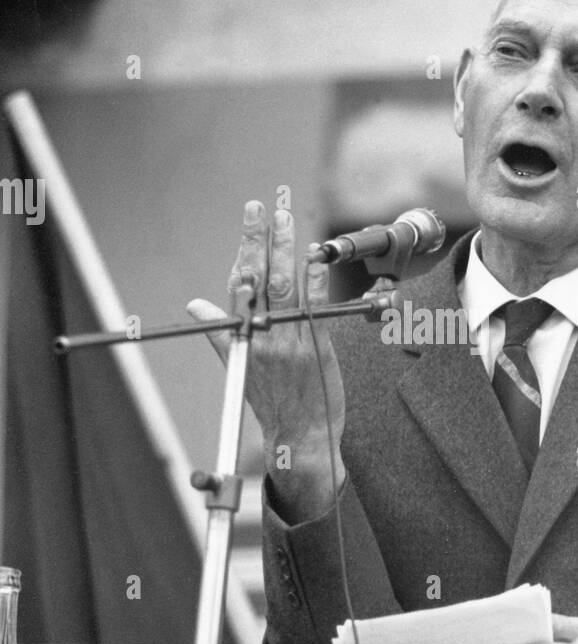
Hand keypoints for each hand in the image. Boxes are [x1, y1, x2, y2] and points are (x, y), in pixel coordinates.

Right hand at [187, 199, 345, 520]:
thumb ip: (220, 333)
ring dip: (284, 249)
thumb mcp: (238, 367)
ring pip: (283, 285)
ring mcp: (288, 340)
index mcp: (241, 336)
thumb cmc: (271, 400)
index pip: (238, 284)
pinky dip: (313, 280)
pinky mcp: (315, 347)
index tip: (249, 221)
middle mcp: (260, 335)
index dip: (244, 250)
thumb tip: (195, 308)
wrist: (299, 437)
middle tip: (261, 206)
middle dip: (259, 239)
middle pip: (258, 277)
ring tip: (285, 220)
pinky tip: (314, 256)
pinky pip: (312, 307)